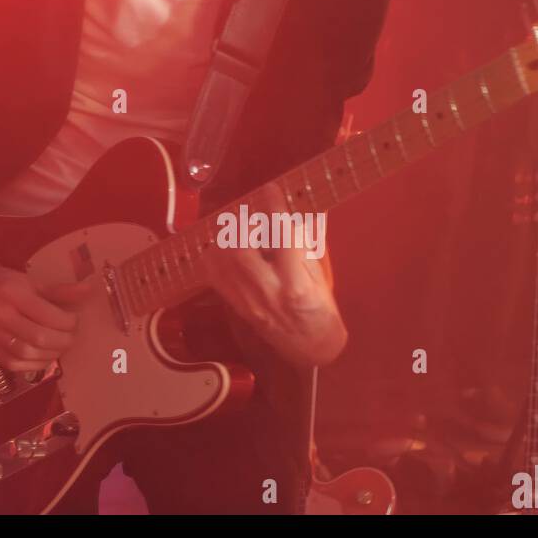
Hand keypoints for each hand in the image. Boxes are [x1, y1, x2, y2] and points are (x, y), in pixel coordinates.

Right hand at [0, 254, 91, 371]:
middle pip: (38, 337)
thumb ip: (60, 291)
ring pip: (26, 352)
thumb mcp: (31, 281)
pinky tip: (45, 357)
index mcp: (13, 293)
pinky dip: (34, 364)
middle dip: (62, 341)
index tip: (75, 321)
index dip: (67, 323)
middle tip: (72, 337)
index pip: (47, 315)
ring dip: (51, 354)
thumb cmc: (2, 281)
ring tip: (61, 347)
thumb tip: (89, 291)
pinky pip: (13, 363)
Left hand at [200, 184, 347, 366]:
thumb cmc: (321, 310)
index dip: (275, 209)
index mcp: (297, 287)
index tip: (271, 189)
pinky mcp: (237, 307)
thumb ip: (308, 244)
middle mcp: (268, 295)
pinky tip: (225, 245)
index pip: (283, 239)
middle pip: (241, 250)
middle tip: (253, 212)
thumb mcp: (322, 277)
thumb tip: (299, 210)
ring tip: (240, 226)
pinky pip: (215, 276)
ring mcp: (248, 303)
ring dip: (227, 236)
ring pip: (223, 262)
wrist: (310, 347)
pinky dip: (215, 254)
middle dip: (243, 223)